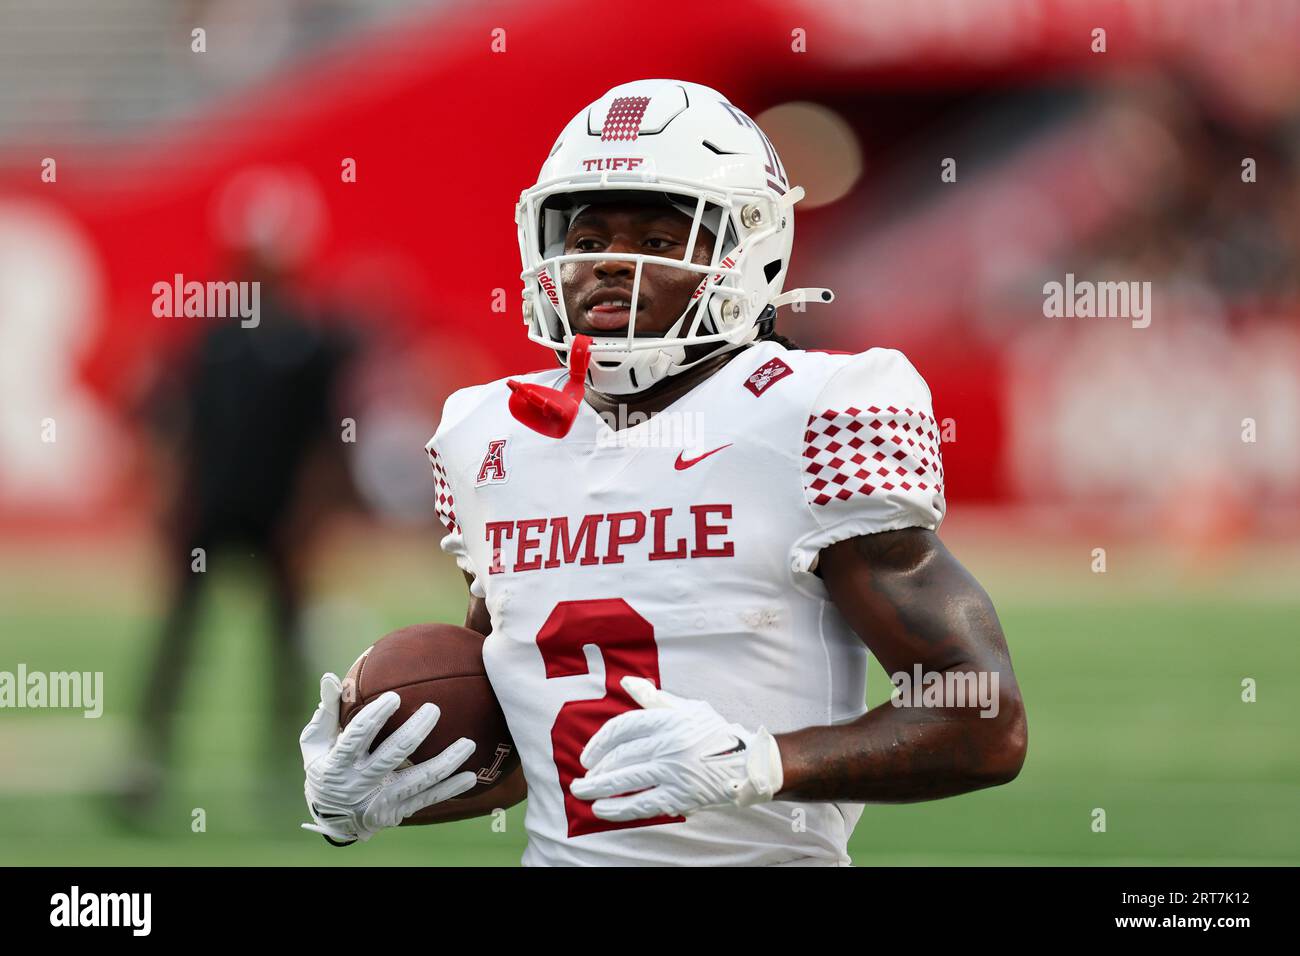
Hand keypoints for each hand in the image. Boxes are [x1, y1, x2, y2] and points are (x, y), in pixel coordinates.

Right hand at [299, 672, 477, 843]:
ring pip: (418, 781)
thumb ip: (326, 710)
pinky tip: (471, 776)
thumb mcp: (316, 743)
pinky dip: (450, 789)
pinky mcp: (398, 812)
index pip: (356, 738)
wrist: (332, 819)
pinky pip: (428, 799)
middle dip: (415, 732)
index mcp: (337, 764)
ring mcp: (381, 801)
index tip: (394, 697)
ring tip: (469, 743)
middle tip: (434, 709)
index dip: (374, 717)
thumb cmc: (325, 767)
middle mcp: (360, 784)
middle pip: (392, 756)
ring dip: (446, 763)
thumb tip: (331, 677)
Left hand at [570, 676, 782, 820]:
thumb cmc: (712, 733)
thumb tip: (626, 682)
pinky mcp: (682, 794)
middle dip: (596, 769)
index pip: (623, 727)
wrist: (749, 761)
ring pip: (627, 779)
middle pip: (621, 756)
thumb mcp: (685, 709)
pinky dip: (619, 808)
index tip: (586, 756)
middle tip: (581, 780)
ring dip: (599, 788)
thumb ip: (652, 698)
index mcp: (668, 720)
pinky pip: (643, 803)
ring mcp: (674, 769)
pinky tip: (602, 809)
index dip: (599, 742)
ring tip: (582, 793)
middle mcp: (669, 743)